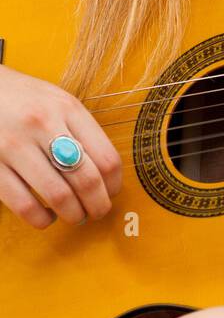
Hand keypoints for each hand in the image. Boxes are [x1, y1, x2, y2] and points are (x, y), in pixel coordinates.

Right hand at [0, 63, 122, 226]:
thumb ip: (80, 129)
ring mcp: (16, 146)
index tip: (112, 192)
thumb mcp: (57, 100)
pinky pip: (25, 205)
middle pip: (86, 180)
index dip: (114, 184)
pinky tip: (46, 216)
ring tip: (74, 216)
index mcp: (67, 108)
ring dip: (73, 214)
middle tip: (97, 212)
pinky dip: (41, 219)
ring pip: (58, 196)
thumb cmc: (24, 98)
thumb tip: (106, 171)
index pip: (106, 156)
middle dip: (98, 205)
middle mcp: (43, 125)